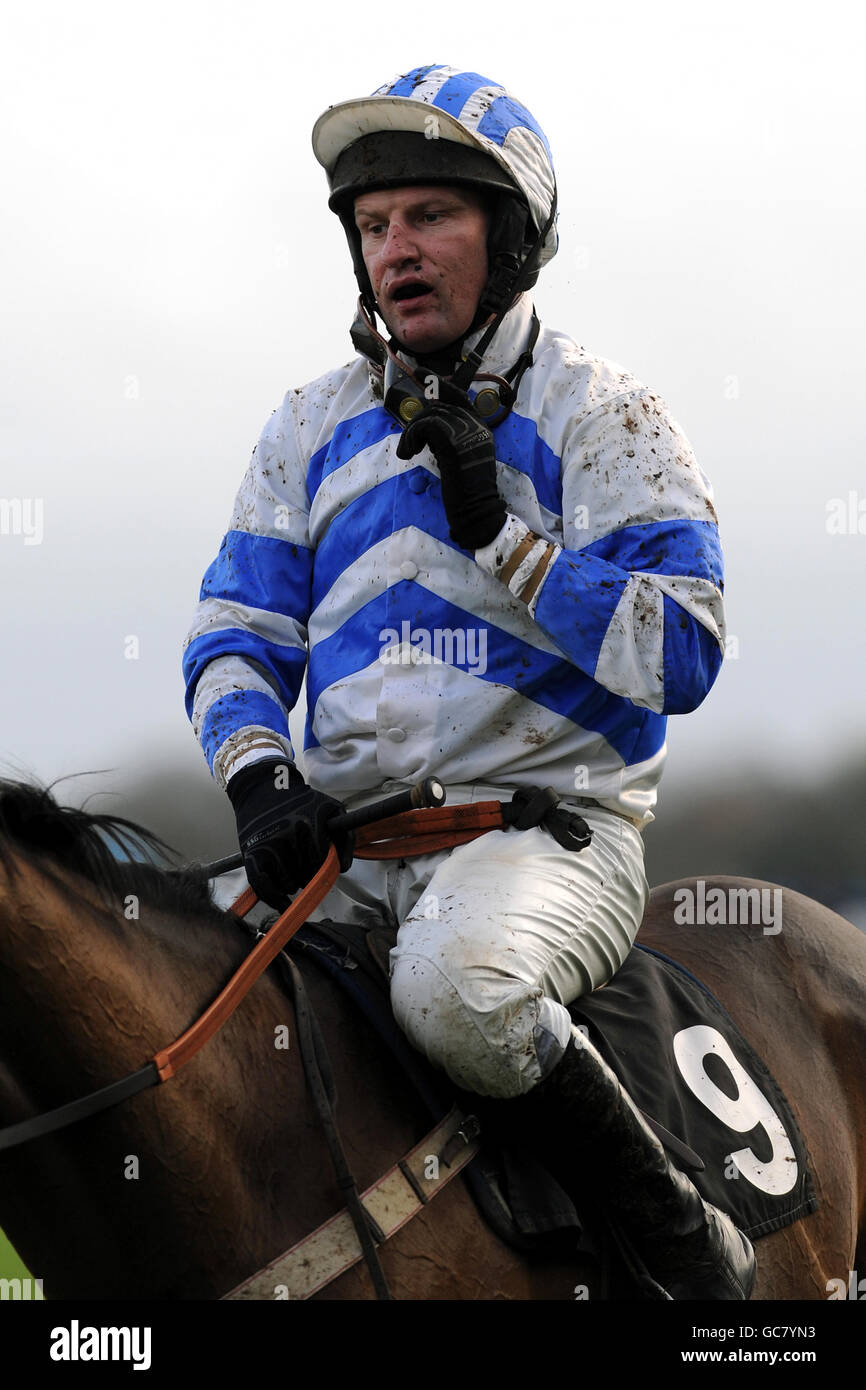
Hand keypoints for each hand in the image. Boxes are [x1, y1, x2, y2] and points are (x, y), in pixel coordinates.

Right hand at [227, 759, 352, 909]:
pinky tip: (283, 903)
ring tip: (294, 867)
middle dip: (310, 873)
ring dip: (294, 882)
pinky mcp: (251, 855)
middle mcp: (286, 836)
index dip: (325, 866)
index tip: (324, 862)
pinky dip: (273, 898)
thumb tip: (343, 867)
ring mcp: (267, 847)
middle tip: (307, 863)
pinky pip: (262, 886)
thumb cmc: (301, 801)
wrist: (262, 789)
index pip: (321, 862)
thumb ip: (346, 836)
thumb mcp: (331, 808)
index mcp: (308, 825)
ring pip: (288, 883)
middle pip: (306, 875)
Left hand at [395, 387, 505, 549]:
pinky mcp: (455, 439)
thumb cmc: (465, 491)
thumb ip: (448, 437)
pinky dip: (411, 438)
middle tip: (408, 444)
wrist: (476, 509)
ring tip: (408, 454)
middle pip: (439, 406)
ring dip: (411, 434)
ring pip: (429, 415)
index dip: (440, 383)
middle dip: (417, 422)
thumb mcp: (458, 458)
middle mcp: (476, 425)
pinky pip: (425, 425)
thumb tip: (425, 423)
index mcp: (480, 428)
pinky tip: (409, 454)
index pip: (459, 396)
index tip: (422, 371)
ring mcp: (468, 431)